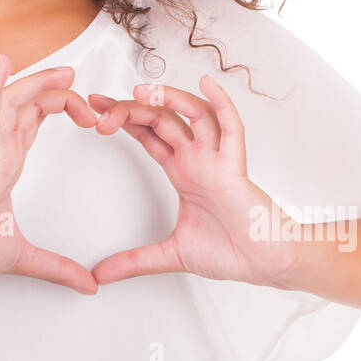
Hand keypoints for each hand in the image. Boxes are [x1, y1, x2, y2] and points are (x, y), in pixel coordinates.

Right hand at [0, 55, 99, 293]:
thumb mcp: (25, 257)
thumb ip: (57, 268)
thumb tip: (89, 286)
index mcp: (7, 165)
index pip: (32, 123)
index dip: (56, 106)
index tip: (84, 107)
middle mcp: (0, 152)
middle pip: (29, 105)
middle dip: (55, 88)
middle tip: (79, 78)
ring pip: (14, 102)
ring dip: (38, 83)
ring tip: (65, 72)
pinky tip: (2, 65)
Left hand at [86, 75, 298, 286]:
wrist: (264, 264)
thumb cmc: (230, 251)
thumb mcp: (169, 255)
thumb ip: (134, 261)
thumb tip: (99, 275)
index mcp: (182, 171)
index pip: (148, 134)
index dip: (122, 118)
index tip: (95, 108)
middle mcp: (197, 158)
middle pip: (162, 118)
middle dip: (131, 107)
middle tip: (101, 105)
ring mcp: (216, 159)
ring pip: (193, 114)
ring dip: (169, 99)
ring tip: (141, 92)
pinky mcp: (236, 167)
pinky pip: (232, 129)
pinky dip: (222, 104)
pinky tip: (208, 84)